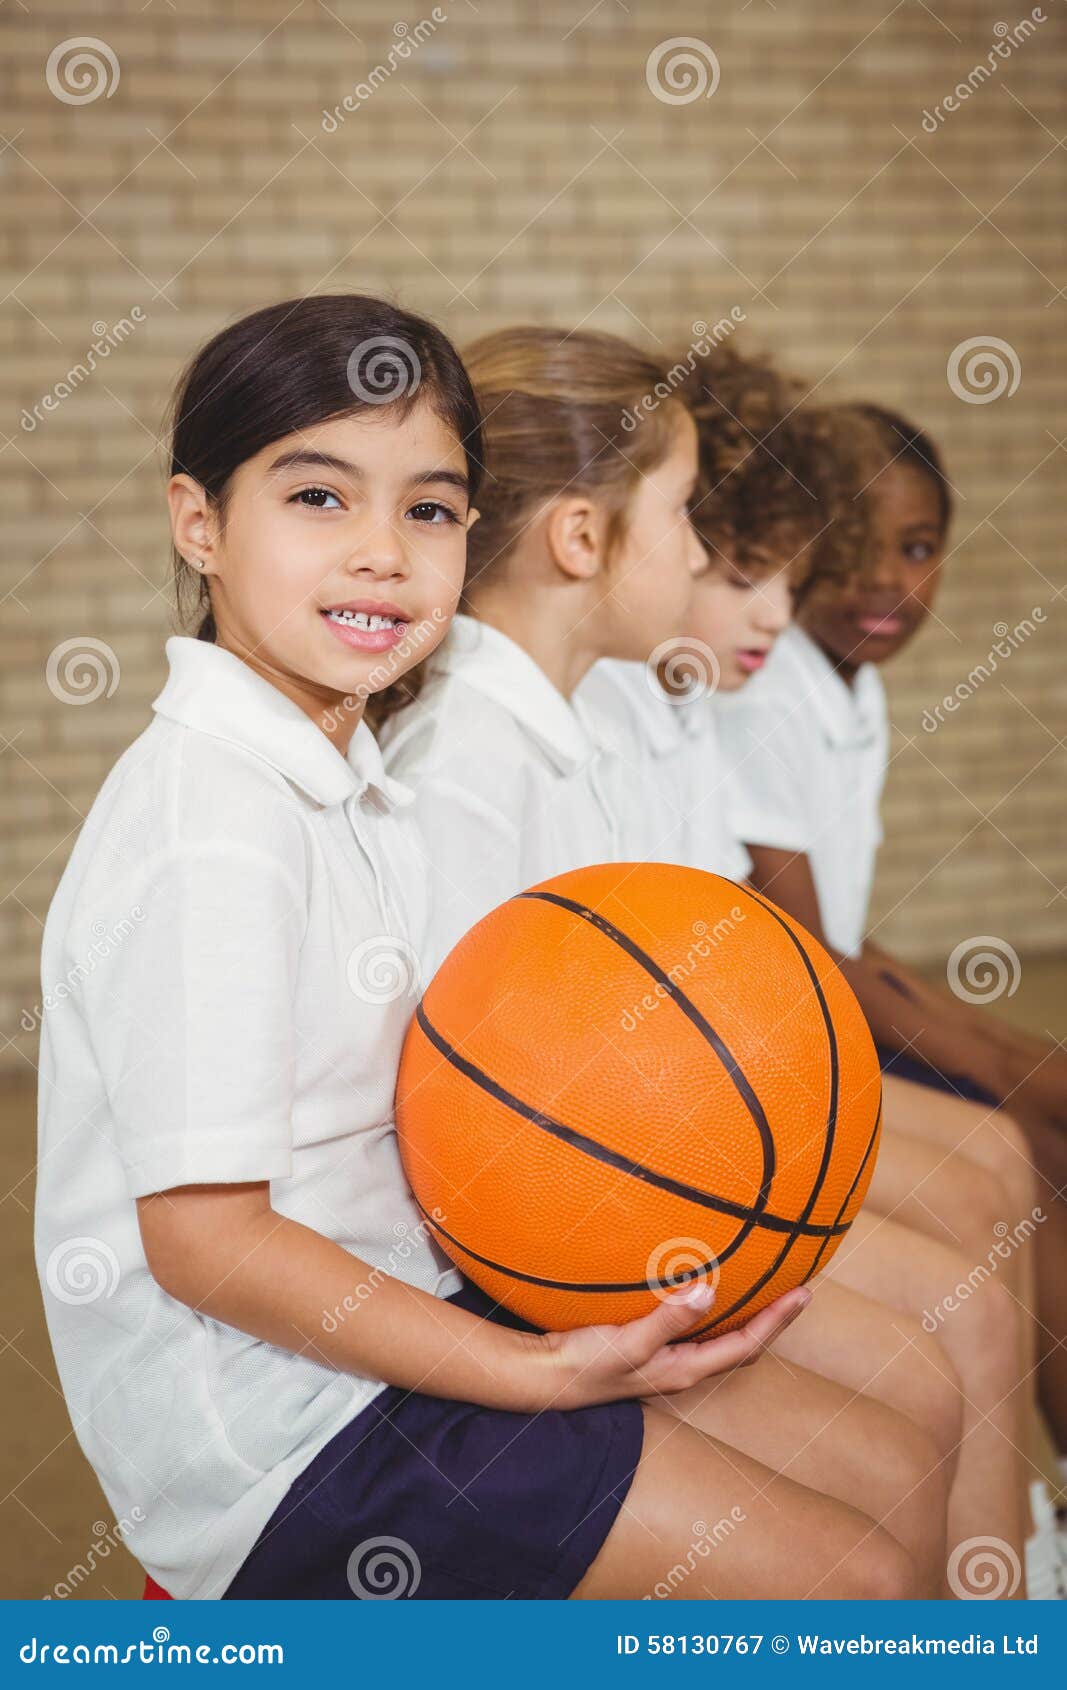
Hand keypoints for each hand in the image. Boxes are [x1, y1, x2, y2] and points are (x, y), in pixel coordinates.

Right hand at [540, 1283, 812, 1409]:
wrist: (546, 1376)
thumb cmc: (586, 1363)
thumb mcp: (629, 1341)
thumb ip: (669, 1319)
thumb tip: (710, 1292)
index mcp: (686, 1369)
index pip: (747, 1345)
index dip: (777, 1320)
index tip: (804, 1293)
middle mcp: (684, 1367)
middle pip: (743, 1344)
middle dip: (772, 1319)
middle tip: (797, 1290)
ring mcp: (668, 1359)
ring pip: (721, 1337)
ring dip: (746, 1314)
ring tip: (765, 1286)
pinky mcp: (651, 1347)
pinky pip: (695, 1327)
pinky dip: (714, 1309)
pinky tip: (707, 1288)